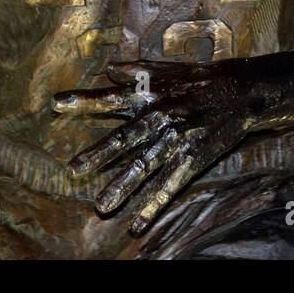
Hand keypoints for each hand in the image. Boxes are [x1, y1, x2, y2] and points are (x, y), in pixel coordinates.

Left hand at [52, 59, 254, 233]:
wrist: (238, 92)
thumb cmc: (197, 79)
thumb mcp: (165, 70)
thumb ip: (135, 71)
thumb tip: (108, 68)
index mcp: (148, 96)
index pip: (110, 98)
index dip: (83, 100)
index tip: (56, 103)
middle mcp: (158, 118)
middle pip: (123, 138)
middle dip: (99, 153)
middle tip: (74, 168)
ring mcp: (174, 141)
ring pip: (143, 168)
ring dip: (122, 187)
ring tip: (101, 206)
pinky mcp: (191, 160)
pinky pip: (168, 187)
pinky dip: (152, 206)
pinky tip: (136, 224)